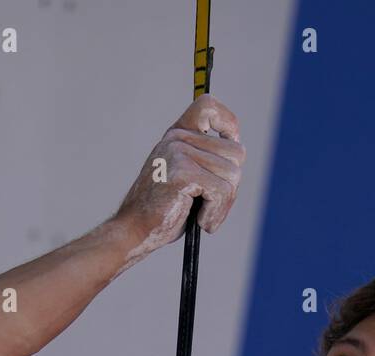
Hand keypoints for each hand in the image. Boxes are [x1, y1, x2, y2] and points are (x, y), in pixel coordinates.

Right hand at [112, 94, 244, 262]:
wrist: (135, 231)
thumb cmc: (164, 210)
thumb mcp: (187, 178)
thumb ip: (207, 161)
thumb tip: (239, 151)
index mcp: (177, 135)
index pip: (208, 106)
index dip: (227, 122)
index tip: (229, 146)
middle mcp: (177, 139)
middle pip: (235, 152)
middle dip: (231, 185)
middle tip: (212, 206)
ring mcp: (179, 153)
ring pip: (232, 175)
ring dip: (223, 204)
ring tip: (204, 217)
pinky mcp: (182, 173)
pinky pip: (222, 191)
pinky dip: (216, 213)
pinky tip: (201, 222)